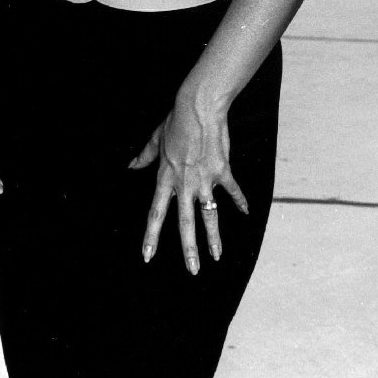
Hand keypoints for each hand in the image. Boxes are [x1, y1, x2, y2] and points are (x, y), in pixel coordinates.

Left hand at [130, 93, 248, 274]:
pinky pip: (232, 190)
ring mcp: (204, 179)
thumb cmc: (177, 120)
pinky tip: (246, 213)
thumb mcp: (156, 138)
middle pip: (185, 222)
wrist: (199, 107)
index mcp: (166, 177)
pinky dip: (239, 201)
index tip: (147, 256)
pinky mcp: (222, 170)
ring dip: (214, 237)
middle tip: (192, 270)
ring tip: (217, 257)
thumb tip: (131, 165)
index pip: (156, 212)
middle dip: (188, 249)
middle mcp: (184, 183)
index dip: (151, 236)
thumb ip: (145, 156)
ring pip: (210, 215)